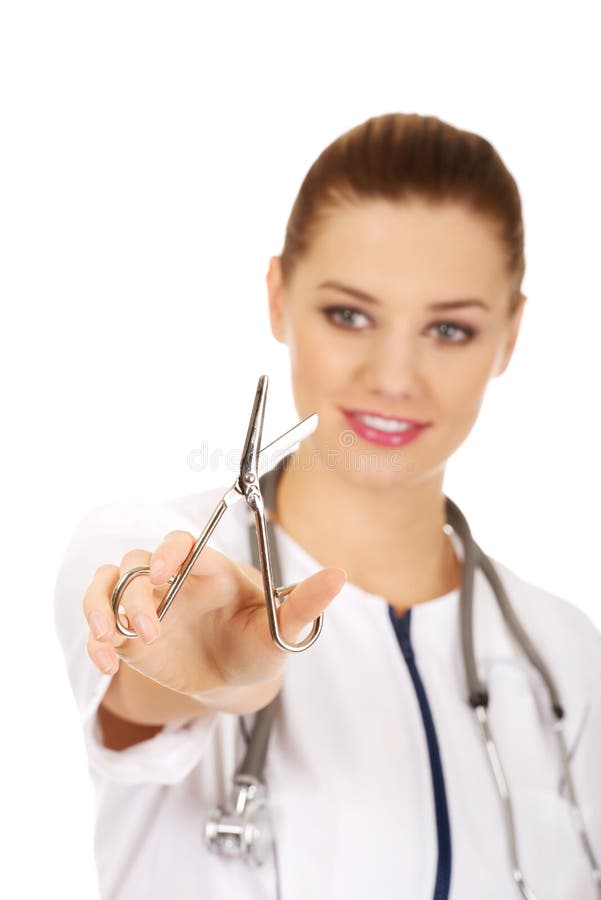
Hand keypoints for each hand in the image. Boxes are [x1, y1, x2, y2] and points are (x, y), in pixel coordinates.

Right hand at [83, 531, 345, 703]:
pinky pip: (99, 622)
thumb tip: (338, 576)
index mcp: (212, 569)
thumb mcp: (282, 631)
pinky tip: (107, 664)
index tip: (165, 575)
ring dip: (101, 605)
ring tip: (109, 638)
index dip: (170, 552)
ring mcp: (148, 603)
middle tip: (150, 630)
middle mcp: (175, 580)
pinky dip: (94, 640)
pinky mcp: (128, 632)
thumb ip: (304, 605)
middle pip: (139, 562)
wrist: (235, 680)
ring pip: (110, 582)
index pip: (184, 544)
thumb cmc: (260, 645)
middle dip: (137, 592)